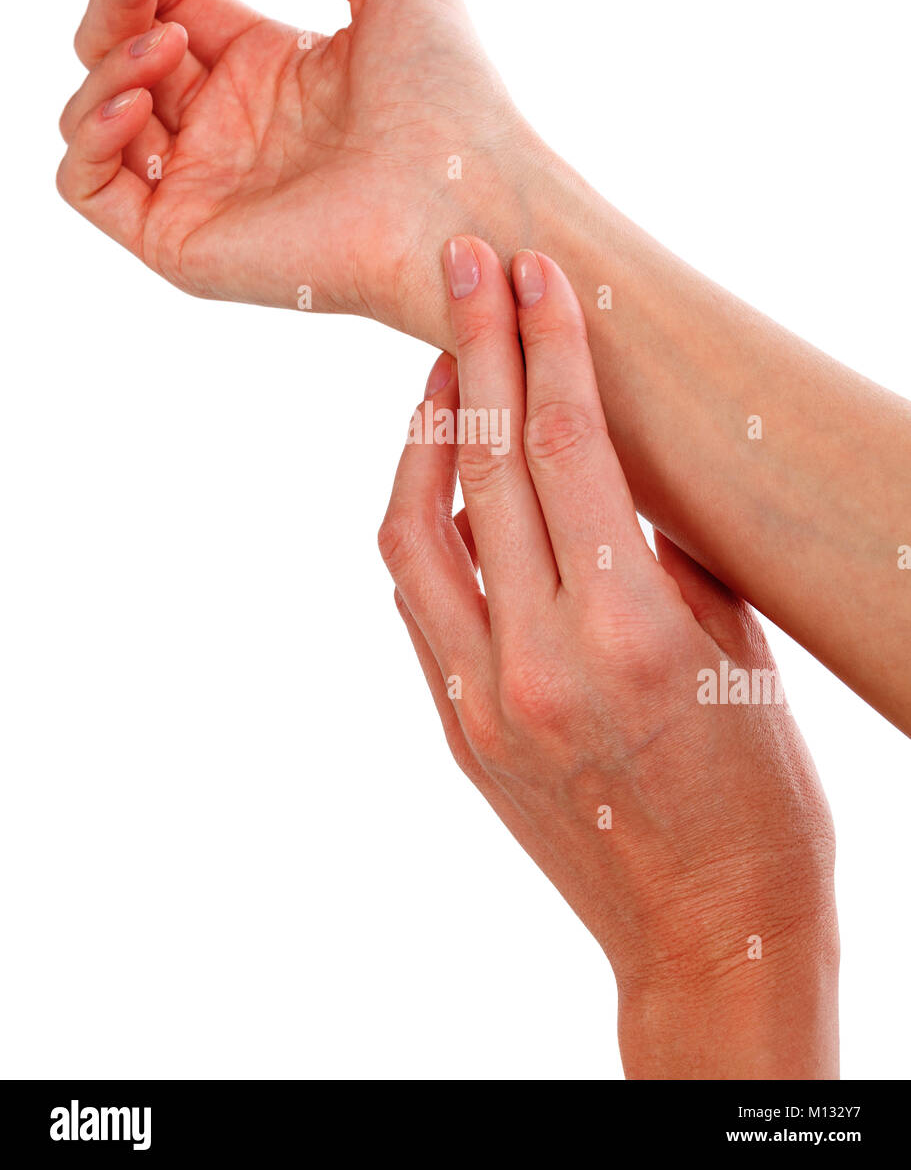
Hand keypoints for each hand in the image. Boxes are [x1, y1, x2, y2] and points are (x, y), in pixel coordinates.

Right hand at [57, 0, 527, 327]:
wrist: (467, 197)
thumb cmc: (453, 99)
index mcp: (268, 71)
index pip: (171, 4)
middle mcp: (228, 130)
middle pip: (123, 46)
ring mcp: (203, 188)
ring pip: (95, 109)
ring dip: (110, 52)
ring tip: (171, 38)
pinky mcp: (185, 243)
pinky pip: (90, 187)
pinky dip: (90, 132)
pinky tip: (136, 95)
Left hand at [379, 236, 837, 1077]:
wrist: (708, 929)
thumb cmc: (759, 789)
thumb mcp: (734, 646)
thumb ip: (656, 550)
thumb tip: (600, 467)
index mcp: (631, 632)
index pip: (568, 449)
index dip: (546, 345)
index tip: (531, 272)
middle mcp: (539, 661)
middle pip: (482, 465)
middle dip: (473, 347)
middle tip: (464, 266)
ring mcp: (483, 701)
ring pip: (413, 531)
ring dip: (425, 434)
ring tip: (448, 370)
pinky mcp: (457, 729)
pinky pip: (421, 600)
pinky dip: (430, 522)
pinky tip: (454, 481)